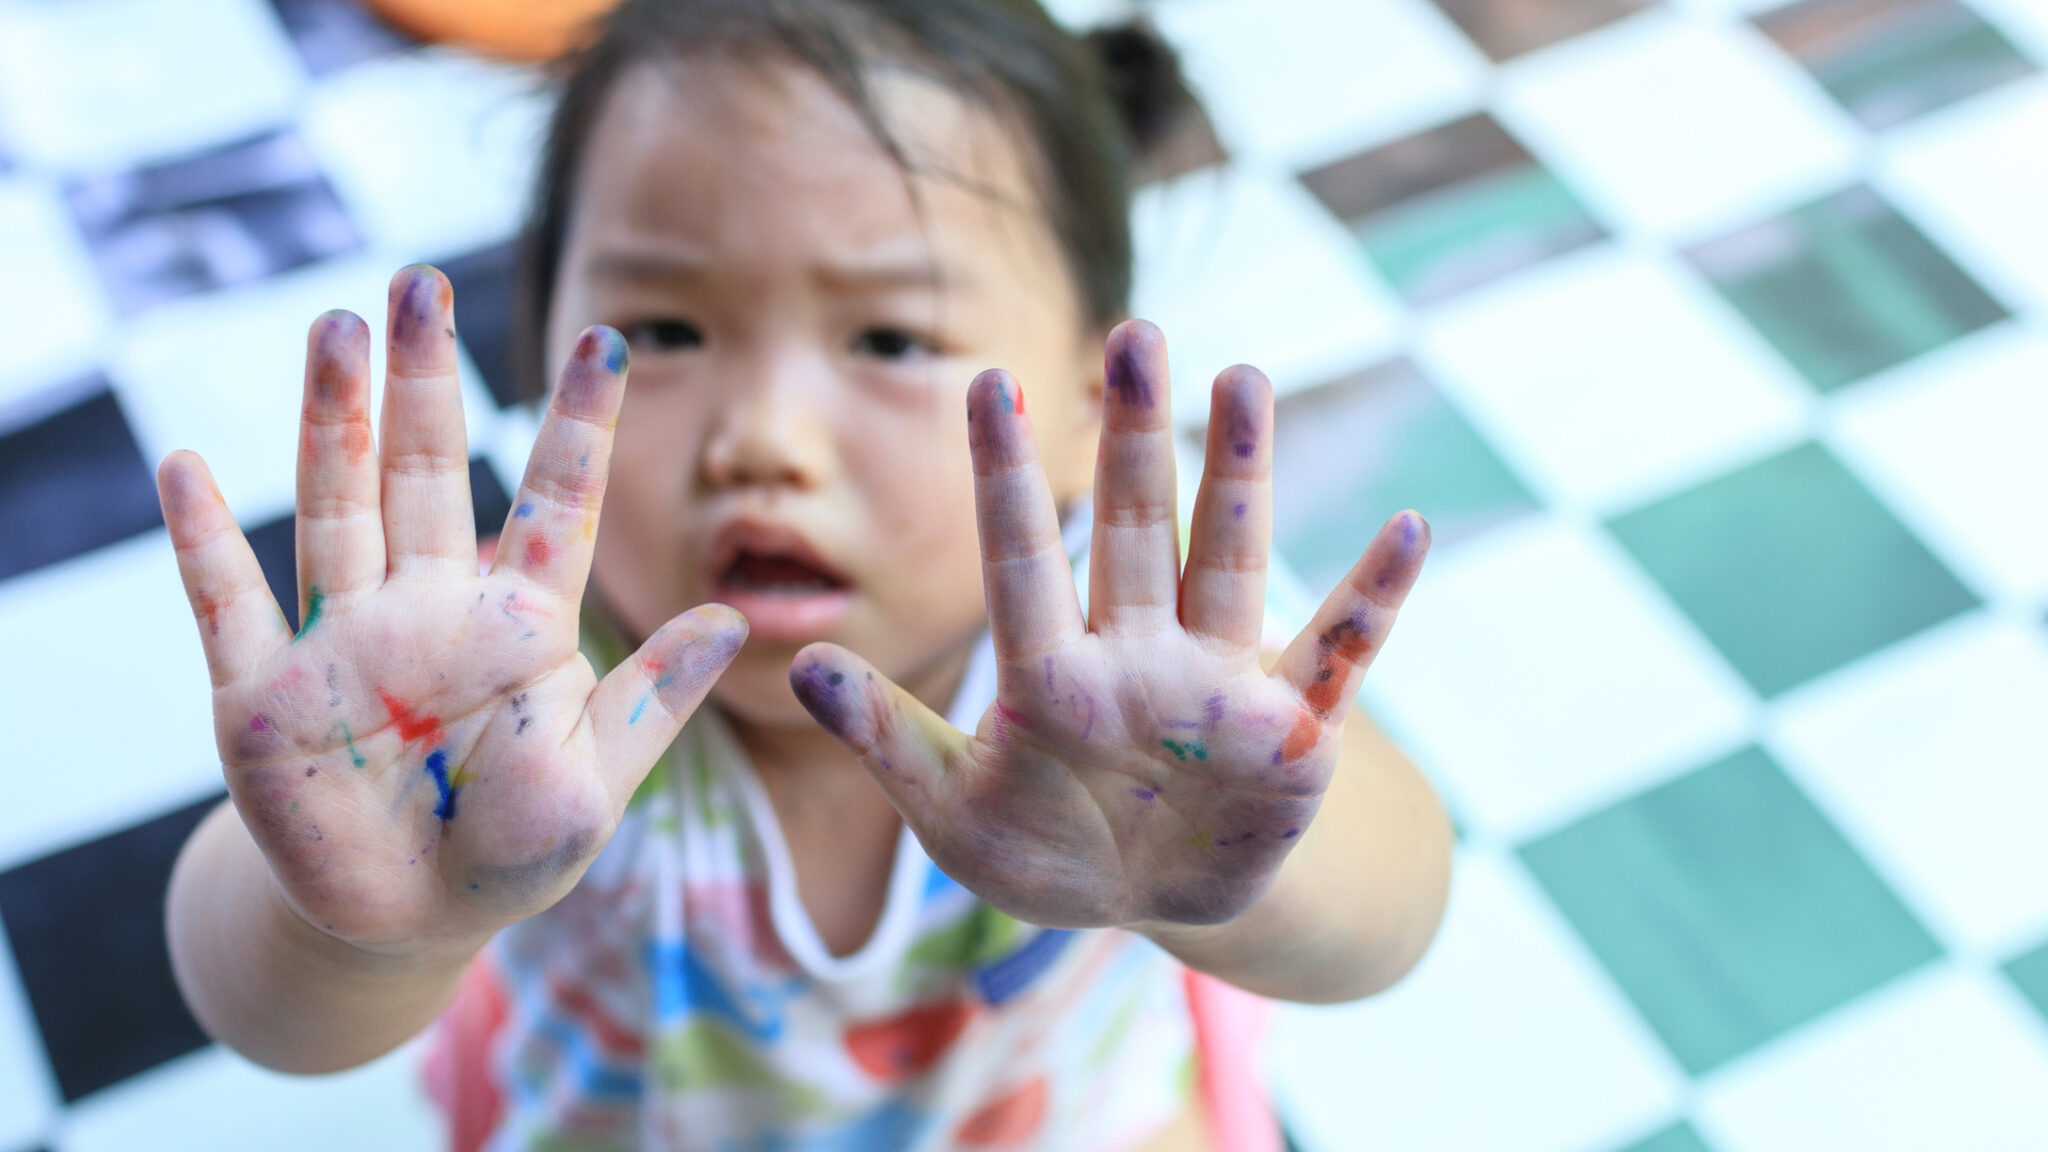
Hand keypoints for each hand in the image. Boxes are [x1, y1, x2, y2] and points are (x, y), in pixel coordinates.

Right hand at [157, 266, 743, 954]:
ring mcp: (344, 642)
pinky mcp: (263, 697)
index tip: (609, 342)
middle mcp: (430, 609)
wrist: (410, 921)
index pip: (557, 506)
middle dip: (428, 381)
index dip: (579, 428)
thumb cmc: (515, 847)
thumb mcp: (598, 781)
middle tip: (425, 281)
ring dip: (333, 421)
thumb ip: (652, 699)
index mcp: (520, 625)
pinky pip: (231, 607)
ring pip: (338, 509)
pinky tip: (185, 465)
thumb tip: (738, 621)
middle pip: (430, 474)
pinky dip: (205, 543)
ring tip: (338, 327)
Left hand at [789, 320, 1426, 928]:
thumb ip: (885, 743)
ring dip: (1239, 477)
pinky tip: (1407, 529)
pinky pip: (1337, 653)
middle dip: (1134, 437)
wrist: (1153, 902)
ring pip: (1229, 562)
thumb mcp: (954, 814)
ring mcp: (1219, 687)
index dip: (1004, 478)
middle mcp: (1138, 657)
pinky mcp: (1293, 731)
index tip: (983, 382)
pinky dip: (1374, 600)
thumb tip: (797, 665)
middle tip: (1132, 333)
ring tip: (1241, 379)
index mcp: (1051, 677)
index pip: (1022, 561)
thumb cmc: (1045, 851)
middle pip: (1135, 531)